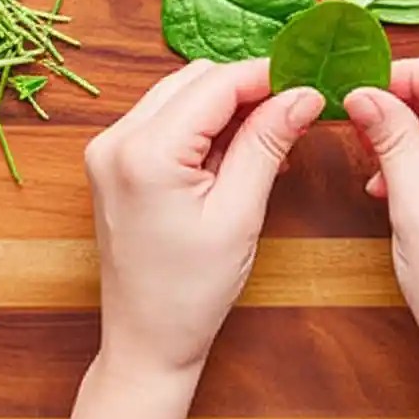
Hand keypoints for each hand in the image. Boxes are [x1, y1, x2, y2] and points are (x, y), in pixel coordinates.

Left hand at [70, 59, 322, 418]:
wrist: (147, 341)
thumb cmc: (191, 292)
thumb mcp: (240, 213)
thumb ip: (268, 142)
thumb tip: (303, 95)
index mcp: (144, 153)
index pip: (216, 83)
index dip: (267, 76)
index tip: (308, 82)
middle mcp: (116, 140)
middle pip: (196, 79)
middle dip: (248, 90)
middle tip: (294, 115)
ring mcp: (109, 150)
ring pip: (181, 94)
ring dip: (228, 108)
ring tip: (269, 143)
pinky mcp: (114, 162)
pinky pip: (167, 119)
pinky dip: (206, 126)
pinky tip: (238, 155)